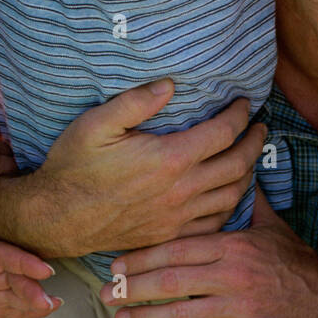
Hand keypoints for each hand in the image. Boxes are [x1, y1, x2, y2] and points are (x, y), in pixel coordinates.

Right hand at [0, 82, 266, 259]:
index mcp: (170, 158)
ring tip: (250, 156)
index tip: (244, 102)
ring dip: (248, 173)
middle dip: (255, 141)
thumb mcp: (97, 123)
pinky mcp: (170, 234)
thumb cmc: (74, 166)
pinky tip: (228, 192)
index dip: (241, 114)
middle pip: (238, 164)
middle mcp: (181, 190)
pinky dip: (231, 205)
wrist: (57, 217)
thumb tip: (170, 84)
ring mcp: (178, 216)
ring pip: (232, 195)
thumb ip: (135, 101)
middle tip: (260, 126)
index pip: (224, 133)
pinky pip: (215, 222)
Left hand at [0, 241, 58, 317]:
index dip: (21, 260)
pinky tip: (43, 309)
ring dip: (31, 297)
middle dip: (29, 284)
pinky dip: (24, 309)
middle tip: (46, 297)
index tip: (42, 269)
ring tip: (51, 304)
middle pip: (9, 273)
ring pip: (11, 291)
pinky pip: (4, 308)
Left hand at [99, 187, 317, 317]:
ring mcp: (239, 306)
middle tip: (108, 291)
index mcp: (234, 245)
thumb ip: (249, 202)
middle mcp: (233, 274)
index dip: (146, 256)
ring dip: (146, 317)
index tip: (120, 262)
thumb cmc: (294, 264)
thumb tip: (240, 168)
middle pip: (173, 280)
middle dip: (136, 286)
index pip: (179, 248)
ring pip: (182, 313)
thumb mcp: (271, 229)